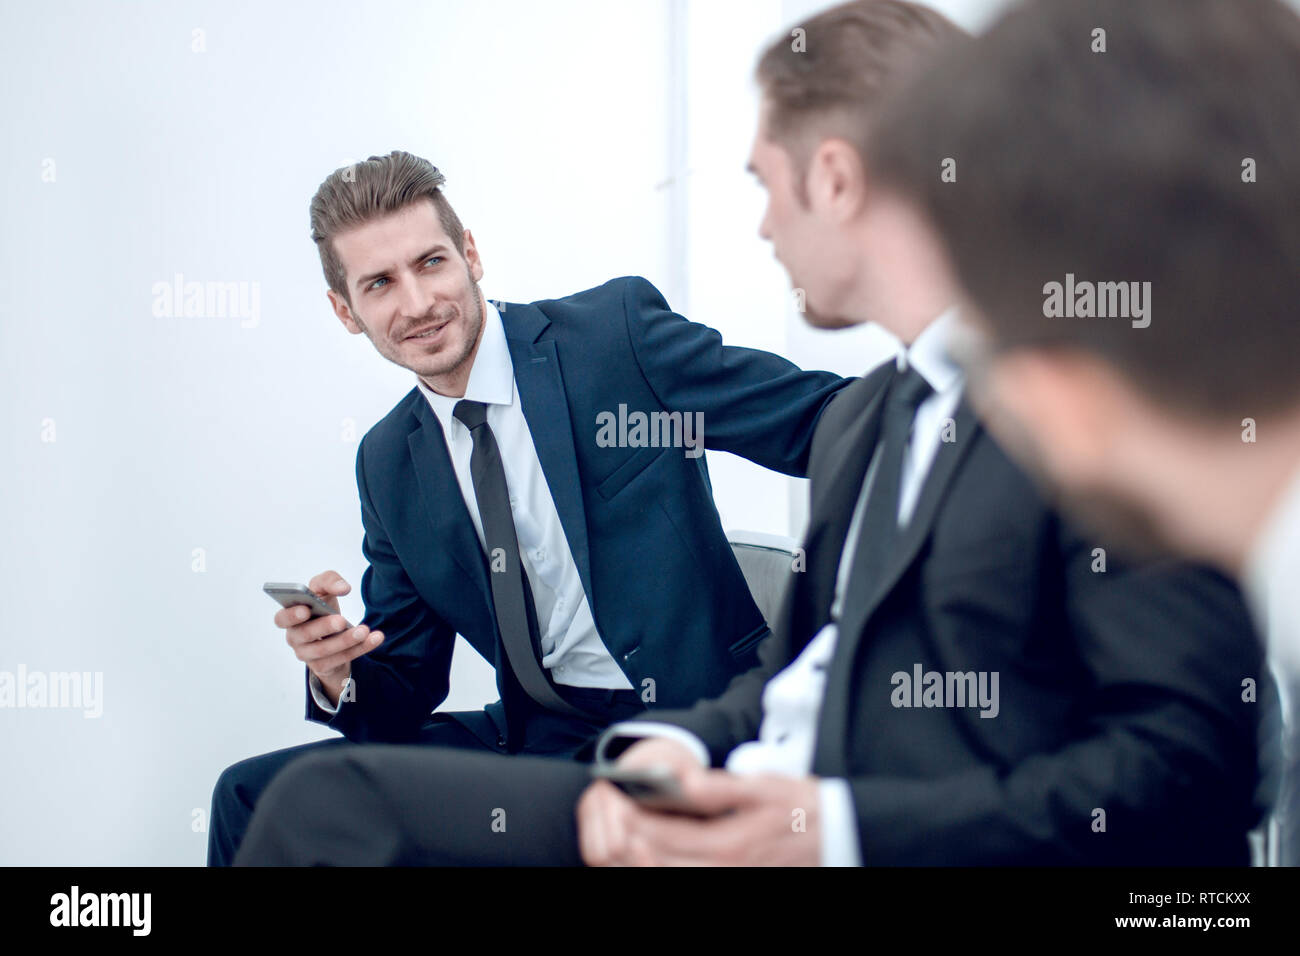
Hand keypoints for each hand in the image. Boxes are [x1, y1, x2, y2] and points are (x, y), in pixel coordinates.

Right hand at [273, 570, 383, 705]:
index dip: (291, 616)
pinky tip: (375, 638)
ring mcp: (307, 654)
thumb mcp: (323, 588)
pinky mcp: (323, 666)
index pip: (281, 619)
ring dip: (346, 640)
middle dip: (324, 627)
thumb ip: (329, 580)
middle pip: (305, 635)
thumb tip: (343, 588)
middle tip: (342, 620)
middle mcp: (295, 637)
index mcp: (290, 617)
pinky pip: (342, 658)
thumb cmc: (322, 605)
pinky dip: (360, 648)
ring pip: (324, 650)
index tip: (306, 610)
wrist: (333, 632)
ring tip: (364, 630)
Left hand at [578, 769, 822, 866]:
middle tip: (613, 818)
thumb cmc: (804, 808)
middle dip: (629, 843)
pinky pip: (687, 882)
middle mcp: (726, 872)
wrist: (843, 837)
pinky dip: (665, 869)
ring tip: (628, 835)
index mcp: (730, 844)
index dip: (635, 819)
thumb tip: (681, 780)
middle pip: (658, 865)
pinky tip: (658, 855)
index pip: (664, 837)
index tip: (617, 800)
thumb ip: (720, 787)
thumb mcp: (767, 787)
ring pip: (668, 878)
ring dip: (642, 860)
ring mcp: (731, 883)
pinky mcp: (737, 885)